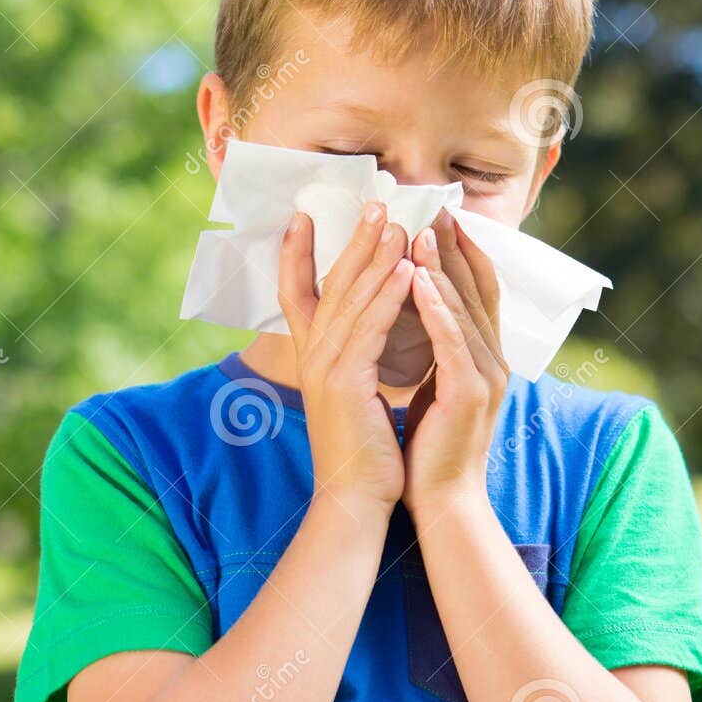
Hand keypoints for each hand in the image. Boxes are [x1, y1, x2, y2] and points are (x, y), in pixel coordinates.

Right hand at [278, 201, 411, 513]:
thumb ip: (356, 356)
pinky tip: (408, 270)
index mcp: (312, 357)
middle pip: (329, 283)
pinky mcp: (345, 382)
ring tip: (396, 221)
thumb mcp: (354, 392)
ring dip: (375, 256)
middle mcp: (311, 356)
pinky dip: (389, 296)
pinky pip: (370, 328)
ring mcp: (324, 368)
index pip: (295, 294)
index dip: (294, 254)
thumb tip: (373, 324)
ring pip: (351, 299)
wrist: (356, 499)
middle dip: (352, 240)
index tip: (300, 215)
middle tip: (375, 201)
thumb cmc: (364, 449)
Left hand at [402, 209, 508, 517]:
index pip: (478, 291)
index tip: (439, 216)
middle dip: (455, 247)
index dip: (462, 252)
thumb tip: (419, 313)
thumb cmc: (430, 446)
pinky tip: (417, 281)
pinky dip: (435, 308)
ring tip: (418, 232)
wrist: (440, 500)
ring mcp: (487, 376)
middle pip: (478, 289)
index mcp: (485, 357)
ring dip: (441, 268)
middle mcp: (494, 360)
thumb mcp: (434, 386)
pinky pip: (452, 341)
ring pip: (465, 309)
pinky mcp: (469, 393)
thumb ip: (436, 350)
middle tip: (434, 207)